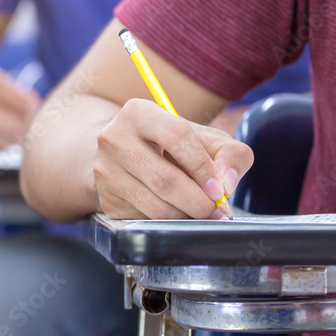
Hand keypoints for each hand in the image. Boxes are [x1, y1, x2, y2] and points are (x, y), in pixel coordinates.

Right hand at [93, 99, 253, 218]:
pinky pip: (144, 220)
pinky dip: (167, 222)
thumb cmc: (173, 146)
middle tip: (215, 211)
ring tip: (198, 212)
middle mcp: (113, 139)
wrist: (127, 156)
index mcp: (139, 113)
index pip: (176, 137)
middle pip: (164, 179)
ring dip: (185, 215)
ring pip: (155, 205)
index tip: (219, 190)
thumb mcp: (206, 139)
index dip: (203, 167)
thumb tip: (227, 185)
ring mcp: (105, 171)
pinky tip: (174, 211)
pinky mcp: (106, 199)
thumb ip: (230, 155)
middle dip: (198, 201)